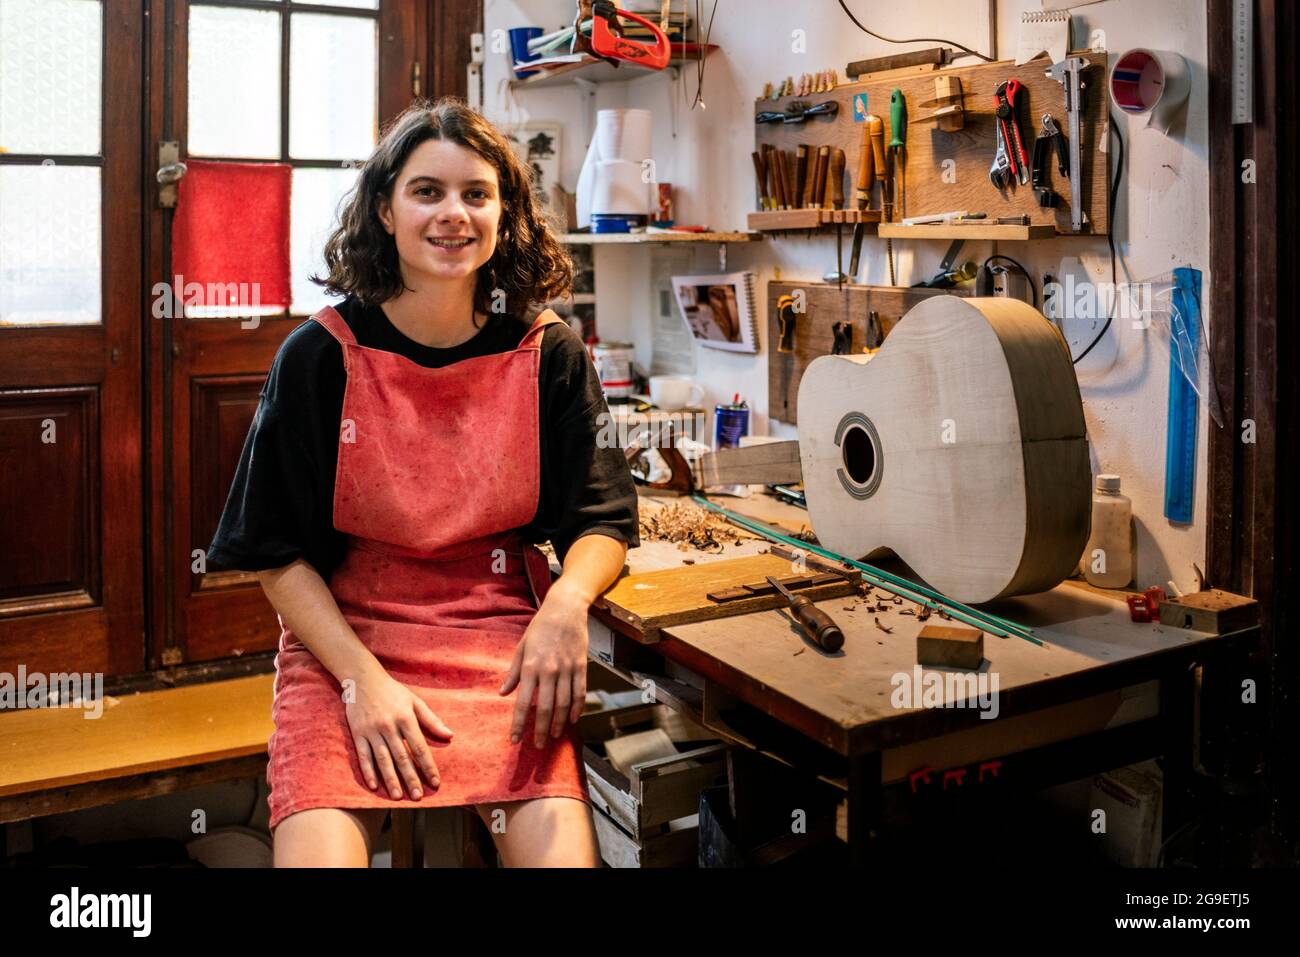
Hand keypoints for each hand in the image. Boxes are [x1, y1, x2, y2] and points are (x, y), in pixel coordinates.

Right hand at [345, 669, 451, 799]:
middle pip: (402, 757)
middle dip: (411, 778)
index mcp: (405, 718)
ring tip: (399, 797)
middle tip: (418, 796)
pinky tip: (375, 786)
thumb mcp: (415, 701)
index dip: (428, 766)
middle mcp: (389, 726)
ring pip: (383, 760)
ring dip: (391, 779)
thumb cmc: (393, 691)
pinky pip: (363, 756)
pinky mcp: (358, 734)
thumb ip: (432, 720)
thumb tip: (450, 736)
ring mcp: (372, 731)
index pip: (419, 747)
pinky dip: (369, 772)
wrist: (363, 679)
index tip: (435, 782)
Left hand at [499, 583, 589, 748]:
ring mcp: (567, 669)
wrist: (565, 609)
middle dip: (542, 730)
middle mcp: (549, 671)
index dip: (519, 724)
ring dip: (560, 723)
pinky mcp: (581, 666)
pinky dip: (577, 709)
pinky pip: (580, 692)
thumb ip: (513, 672)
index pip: (523, 702)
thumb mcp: (521, 647)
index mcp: (530, 667)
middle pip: (546, 708)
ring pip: (565, 704)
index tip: (515, 740)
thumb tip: (503, 693)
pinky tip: (573, 720)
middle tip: (538, 746)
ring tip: (555, 736)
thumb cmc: (540, 627)